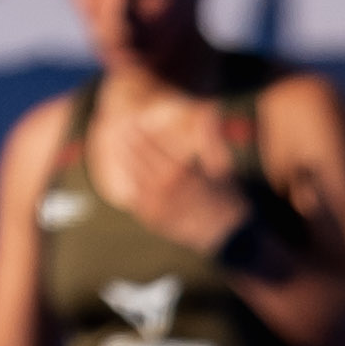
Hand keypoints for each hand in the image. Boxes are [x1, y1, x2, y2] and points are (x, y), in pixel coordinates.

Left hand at [100, 98, 254, 257]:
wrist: (224, 234)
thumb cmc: (223, 195)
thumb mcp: (221, 166)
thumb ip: (211, 139)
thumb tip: (210, 111)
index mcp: (182, 175)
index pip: (154, 147)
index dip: (142, 133)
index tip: (134, 120)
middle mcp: (167, 191)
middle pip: (140, 160)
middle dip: (130, 143)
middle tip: (120, 128)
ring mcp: (157, 207)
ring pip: (134, 177)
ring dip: (125, 159)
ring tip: (120, 144)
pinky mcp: (152, 220)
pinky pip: (135, 196)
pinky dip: (130, 181)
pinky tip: (127, 168)